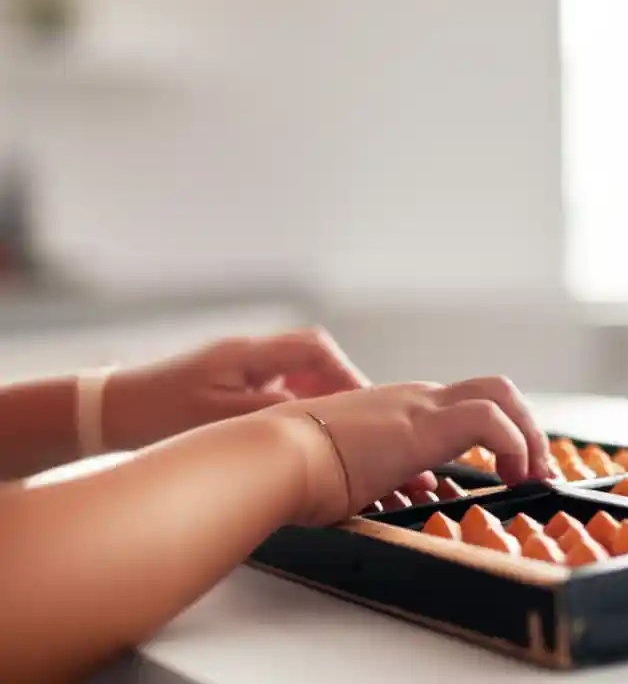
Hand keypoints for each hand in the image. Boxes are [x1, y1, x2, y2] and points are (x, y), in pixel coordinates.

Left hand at [103, 328, 368, 450]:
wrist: (106, 412)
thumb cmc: (154, 415)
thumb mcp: (219, 420)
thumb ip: (273, 414)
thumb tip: (320, 419)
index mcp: (246, 354)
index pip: (315, 351)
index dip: (347, 376)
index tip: (366, 406)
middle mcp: (247, 353)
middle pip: (314, 357)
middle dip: (343, 386)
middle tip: (363, 420)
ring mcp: (238, 366)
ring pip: (298, 373)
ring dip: (323, 396)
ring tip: (339, 429)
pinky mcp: (230, 383)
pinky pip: (280, 386)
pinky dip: (300, 404)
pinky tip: (302, 432)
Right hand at [267, 378, 553, 524]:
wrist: (273, 457)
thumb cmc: (295, 469)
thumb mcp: (353, 470)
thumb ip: (388, 474)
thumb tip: (421, 488)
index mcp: (399, 408)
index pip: (464, 404)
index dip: (499, 434)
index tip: (512, 471)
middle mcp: (415, 398)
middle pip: (494, 388)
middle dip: (526, 427)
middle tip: (535, 469)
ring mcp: (420, 407)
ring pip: (501, 394)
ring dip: (529, 435)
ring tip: (532, 475)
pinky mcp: (423, 426)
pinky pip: (490, 421)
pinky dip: (513, 446)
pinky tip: (511, 476)